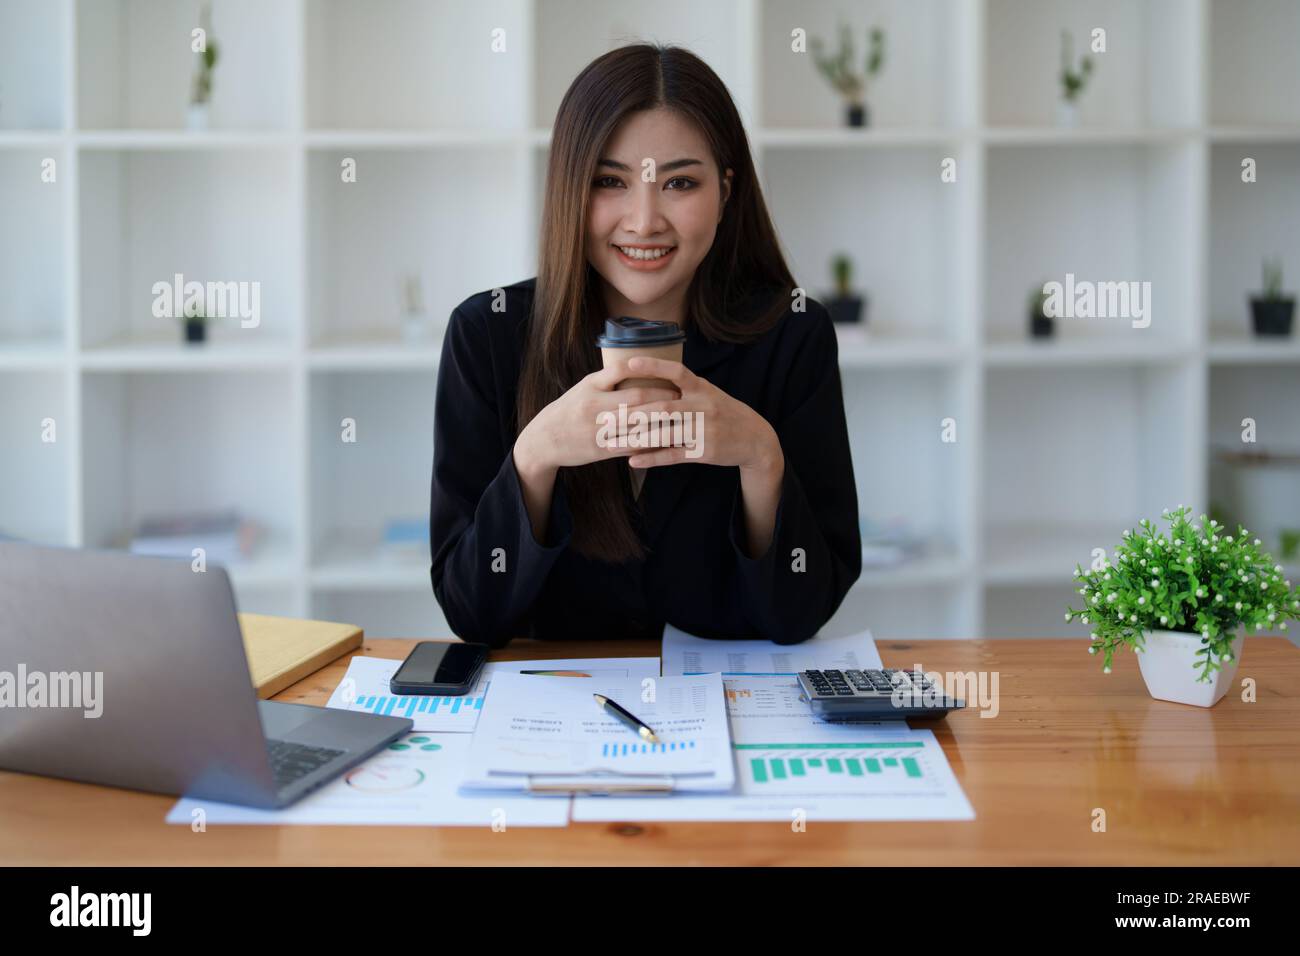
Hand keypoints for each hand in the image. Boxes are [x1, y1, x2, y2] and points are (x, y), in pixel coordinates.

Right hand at [516, 365, 681, 471]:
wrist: (544, 438)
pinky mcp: (600, 448)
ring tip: (680, 418)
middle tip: (681, 396)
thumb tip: (639, 369)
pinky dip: (648, 442)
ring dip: (660, 421)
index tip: (666, 371)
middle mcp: (593, 405)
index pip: (621, 370)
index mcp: (590, 385)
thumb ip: (608, 381)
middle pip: (635, 399)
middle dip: (661, 397)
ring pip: (636, 423)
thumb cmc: (569, 410)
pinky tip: (665, 439)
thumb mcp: (583, 389)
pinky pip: (630, 445)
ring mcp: (597, 428)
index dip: (646, 369)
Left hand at [618, 356, 782, 474]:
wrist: (755, 439)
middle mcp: (702, 406)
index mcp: (702, 388)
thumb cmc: (724, 413)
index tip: (628, 363)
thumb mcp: (709, 394)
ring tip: (610, 442)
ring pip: (663, 433)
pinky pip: (672, 455)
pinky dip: (651, 458)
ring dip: (634, 439)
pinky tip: (632, 461)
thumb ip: (683, 388)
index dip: (653, 366)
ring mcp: (703, 430)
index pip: (676, 371)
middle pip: (662, 407)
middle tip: (605, 417)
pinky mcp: (703, 452)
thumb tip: (648, 380)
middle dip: (632, 413)